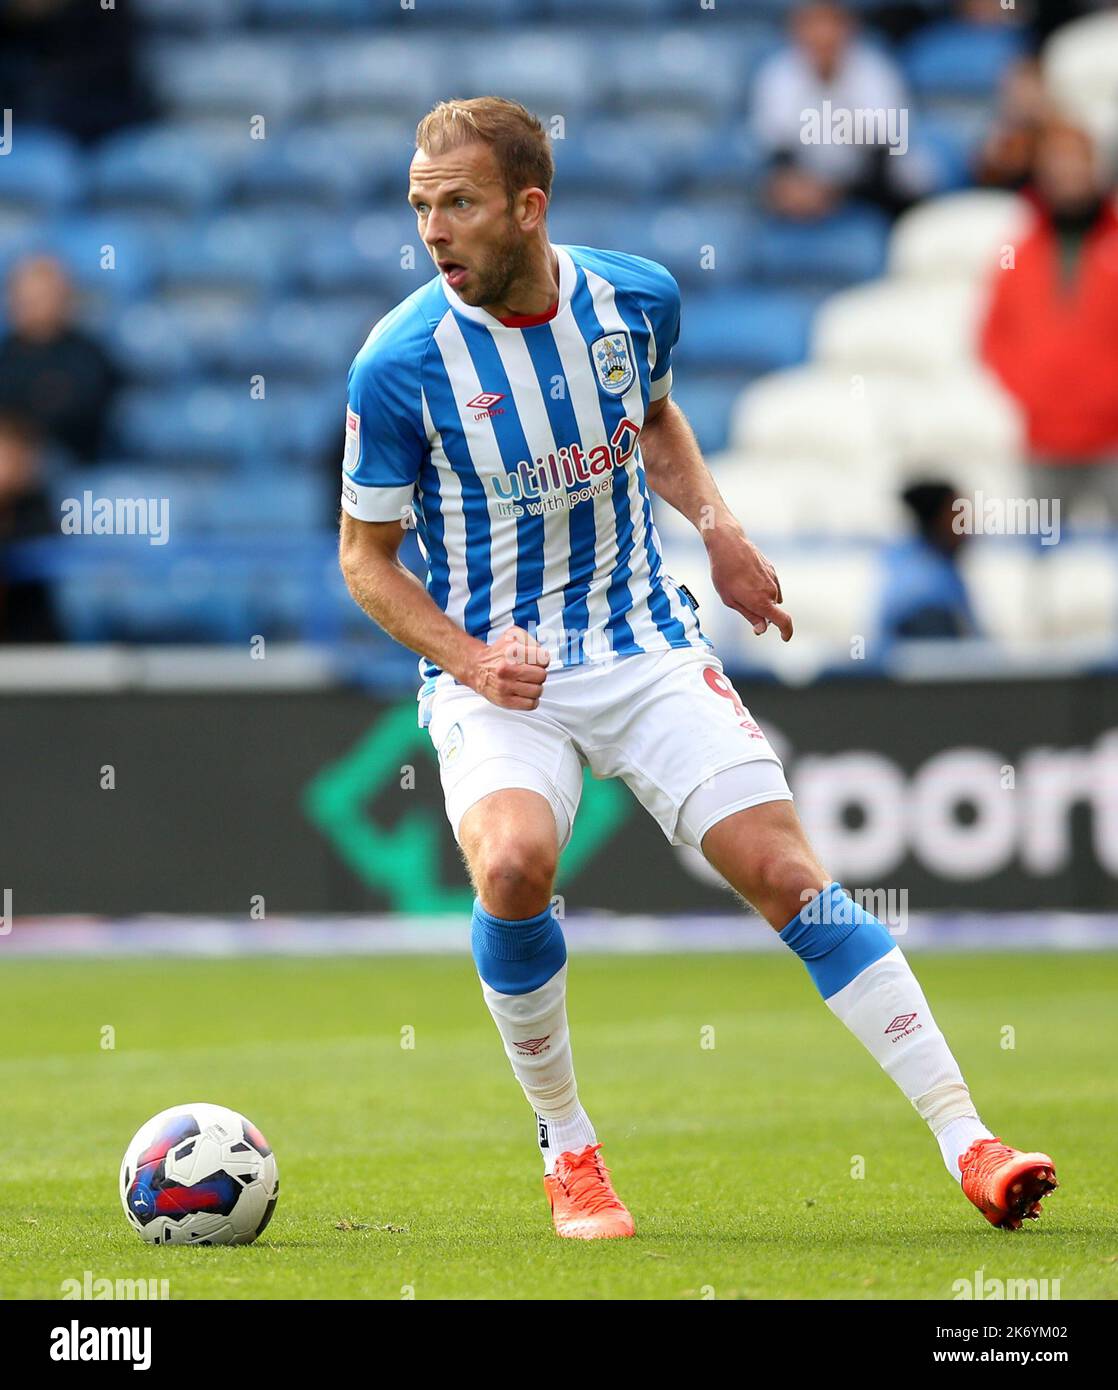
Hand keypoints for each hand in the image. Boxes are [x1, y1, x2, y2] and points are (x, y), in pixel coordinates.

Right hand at [464, 625, 550, 708]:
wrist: (477, 668)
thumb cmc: (498, 654)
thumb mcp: (513, 636)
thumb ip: (531, 640)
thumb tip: (543, 654)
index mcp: (511, 653)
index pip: (543, 659)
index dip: (542, 660)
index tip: (537, 661)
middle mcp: (507, 670)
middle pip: (541, 676)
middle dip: (538, 673)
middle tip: (531, 672)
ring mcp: (505, 687)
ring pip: (538, 691)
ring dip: (535, 686)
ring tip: (527, 682)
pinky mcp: (505, 701)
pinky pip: (531, 704)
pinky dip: (531, 699)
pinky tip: (524, 692)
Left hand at [705, 522, 792, 641]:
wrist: (728, 544)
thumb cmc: (724, 573)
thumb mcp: (730, 600)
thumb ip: (749, 615)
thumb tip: (762, 629)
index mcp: (761, 602)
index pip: (783, 621)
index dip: (786, 632)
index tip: (784, 637)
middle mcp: (771, 591)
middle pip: (773, 611)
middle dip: (762, 614)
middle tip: (741, 604)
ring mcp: (773, 579)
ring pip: (771, 598)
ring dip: (761, 600)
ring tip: (740, 588)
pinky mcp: (772, 570)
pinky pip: (771, 586)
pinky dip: (762, 589)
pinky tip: (746, 580)